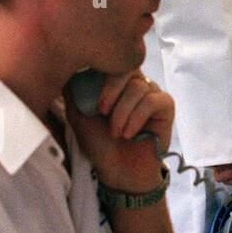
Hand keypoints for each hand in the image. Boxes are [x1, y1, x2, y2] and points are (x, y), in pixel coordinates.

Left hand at [65, 69, 173, 192]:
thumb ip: (74, 91)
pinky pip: (153, 101)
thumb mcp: (79, 116)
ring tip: (116, 133)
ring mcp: (152, 93)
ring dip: (122, 113)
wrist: (120, 171)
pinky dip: (137, 118)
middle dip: (111, 92)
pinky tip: (130, 134)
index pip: (111, 61)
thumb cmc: (100, 144)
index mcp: (115, 82)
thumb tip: (65, 67)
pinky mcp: (166, 106)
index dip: (101, 73)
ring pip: (139, 87)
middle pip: (127, 68)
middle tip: (101, 113)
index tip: (91, 98)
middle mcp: (135, 83)